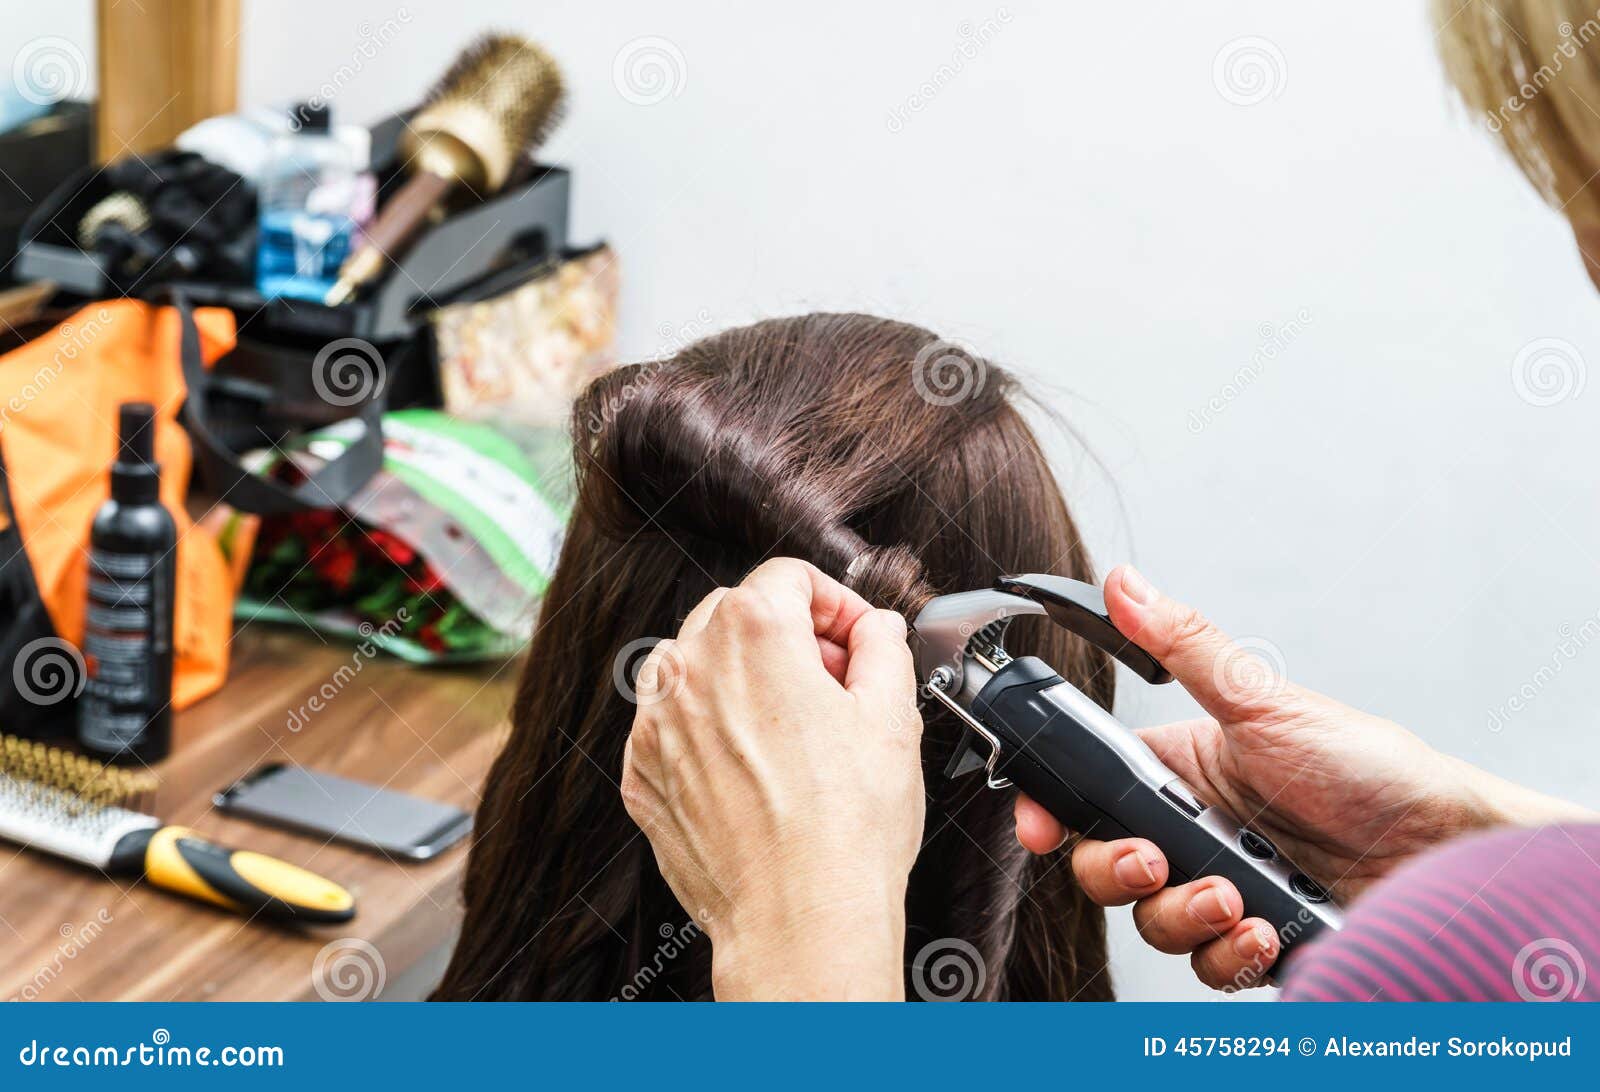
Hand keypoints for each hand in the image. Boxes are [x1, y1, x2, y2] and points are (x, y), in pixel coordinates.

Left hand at [621, 558, 922, 1000]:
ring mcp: (655, 723)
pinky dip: (707, 731)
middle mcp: (690, 667)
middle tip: (834, 685)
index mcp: (752, 634)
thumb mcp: (893, 717)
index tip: (855, 639)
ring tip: (792, 729)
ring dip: (740, 679)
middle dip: (788, 636)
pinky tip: (754, 769)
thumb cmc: (846, 830)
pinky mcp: (641, 775)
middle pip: (736, 613)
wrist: (799, 921)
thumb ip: (883, 647)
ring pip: (694, 665)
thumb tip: (875, 629)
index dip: (835, 603)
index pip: (788, 576)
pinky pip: (670, 726)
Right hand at [1016, 564, 1592, 989]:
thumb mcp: (1263, 701)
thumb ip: (1184, 647)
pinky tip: (1263, 931)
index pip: (1090, 794)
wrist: (1448, 848)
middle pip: (1107, 868)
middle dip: (1120, 873)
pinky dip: (1228, 955)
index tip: (1044, 828)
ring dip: (1182, 917)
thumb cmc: (1371, 766)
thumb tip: (1125, 584)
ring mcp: (1223, 889)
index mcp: (1181, 772)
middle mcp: (1194, 833)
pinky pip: (1209, 965)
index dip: (1056, 812)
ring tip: (1236, 899)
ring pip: (1153, 923)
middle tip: (1158, 861)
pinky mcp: (1256, 939)